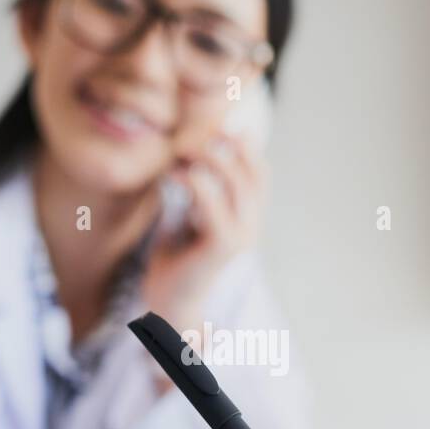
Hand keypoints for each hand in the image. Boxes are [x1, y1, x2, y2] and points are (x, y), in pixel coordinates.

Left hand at [139, 133, 267, 334]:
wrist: (169, 299)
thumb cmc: (177, 254)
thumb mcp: (192, 211)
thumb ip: (201, 183)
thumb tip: (202, 147)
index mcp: (249, 216)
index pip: (260, 170)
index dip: (242, 144)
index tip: (209, 129)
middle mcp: (252, 225)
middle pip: (253, 171)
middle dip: (222, 146)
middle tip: (188, 137)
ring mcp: (242, 236)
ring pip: (237, 183)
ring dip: (208, 159)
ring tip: (179, 152)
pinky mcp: (222, 245)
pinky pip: (213, 203)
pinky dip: (194, 182)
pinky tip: (172, 174)